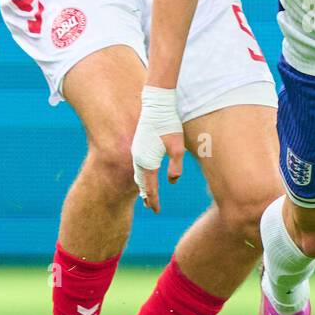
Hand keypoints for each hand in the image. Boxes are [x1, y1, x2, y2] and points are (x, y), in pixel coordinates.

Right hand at [131, 85, 185, 212]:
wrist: (156, 104)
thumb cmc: (169, 124)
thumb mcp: (177, 146)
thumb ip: (175, 166)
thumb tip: (172, 182)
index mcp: (147, 162)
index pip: (149, 188)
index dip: (154, 200)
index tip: (157, 211)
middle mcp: (139, 159)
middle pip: (141, 183)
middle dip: (147, 196)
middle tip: (152, 207)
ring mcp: (137, 151)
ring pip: (138, 175)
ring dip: (142, 186)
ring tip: (146, 196)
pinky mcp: (138, 144)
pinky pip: (138, 166)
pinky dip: (141, 175)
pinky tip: (146, 175)